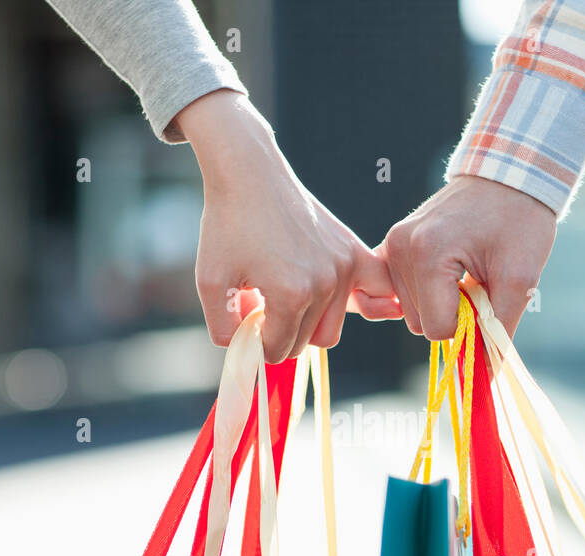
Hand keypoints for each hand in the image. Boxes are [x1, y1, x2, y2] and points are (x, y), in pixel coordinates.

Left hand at [175, 91, 400, 362]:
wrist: (251, 174)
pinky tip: (341, 298)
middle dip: (281, 334)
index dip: (257, 343)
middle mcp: (324, 284)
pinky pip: (374, 293)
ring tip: (284, 295)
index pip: (279, 348)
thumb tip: (244, 352)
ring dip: (307, 323)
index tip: (247, 323)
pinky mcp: (353, 252)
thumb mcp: (210, 282)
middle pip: (307, 343)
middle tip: (261, 306)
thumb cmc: (227, 224)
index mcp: (291, 295)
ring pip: (330, 329)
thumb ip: (222, 330)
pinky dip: (367, 303)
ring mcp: (343, 267)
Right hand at [379, 175, 555, 339]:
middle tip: (479, 283)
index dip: (468, 327)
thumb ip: (500, 330)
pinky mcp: (392, 244)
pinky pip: (398, 291)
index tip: (488, 300)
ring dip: (441, 304)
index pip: (436, 329)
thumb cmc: (520, 220)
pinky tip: (444, 280)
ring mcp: (391, 245)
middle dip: (453, 315)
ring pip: (410, 312)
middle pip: (420, 323)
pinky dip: (422, 294)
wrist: (510, 174)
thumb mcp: (520, 278)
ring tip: (466, 273)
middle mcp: (399, 248)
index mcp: (426, 254)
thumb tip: (486, 377)